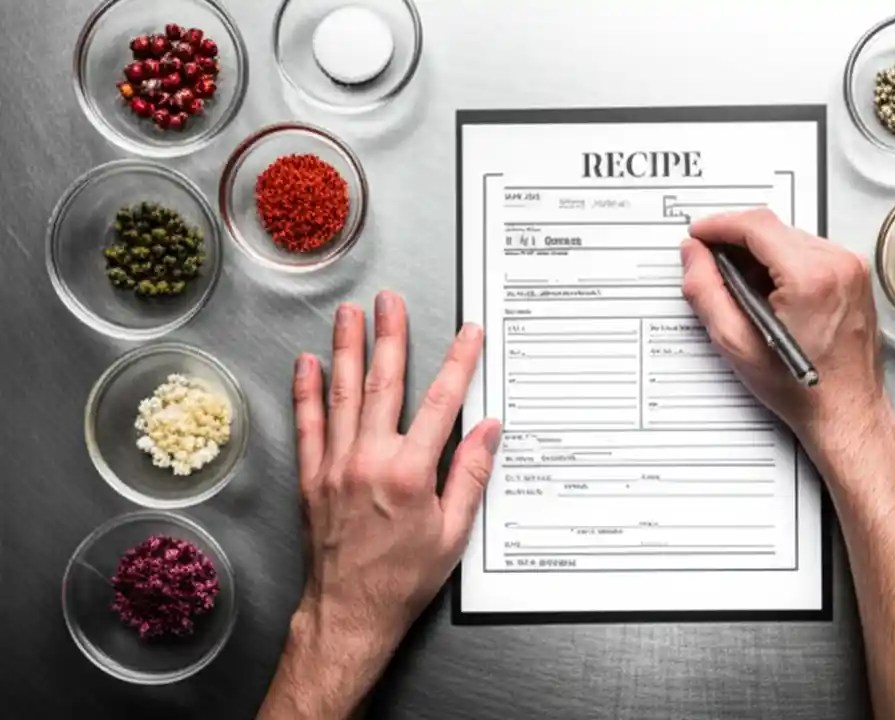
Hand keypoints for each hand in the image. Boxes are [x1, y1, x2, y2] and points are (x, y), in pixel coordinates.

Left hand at [290, 291, 499, 660]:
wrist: (349, 613)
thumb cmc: (402, 580)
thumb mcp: (453, 532)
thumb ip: (469, 475)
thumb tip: (488, 431)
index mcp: (410, 473)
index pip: (442, 403)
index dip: (458, 363)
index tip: (468, 334)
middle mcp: (369, 461)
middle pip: (385, 384)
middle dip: (390, 337)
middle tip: (391, 302)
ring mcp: (335, 467)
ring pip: (343, 394)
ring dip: (347, 349)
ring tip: (350, 314)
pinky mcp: (311, 478)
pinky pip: (308, 425)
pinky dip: (307, 392)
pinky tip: (308, 364)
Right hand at [680, 209, 888, 452]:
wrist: (846, 410)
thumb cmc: (803, 388)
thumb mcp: (737, 343)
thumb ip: (706, 291)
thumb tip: (694, 256)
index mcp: (811, 277)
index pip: (756, 226)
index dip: (720, 225)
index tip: (700, 233)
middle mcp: (838, 264)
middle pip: (774, 228)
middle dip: (738, 240)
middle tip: (712, 264)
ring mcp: (851, 268)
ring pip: (791, 237)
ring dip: (761, 252)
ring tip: (743, 287)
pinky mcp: (855, 276)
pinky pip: (810, 251)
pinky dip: (783, 262)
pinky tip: (770, 292)